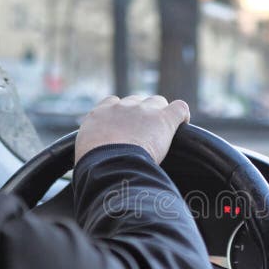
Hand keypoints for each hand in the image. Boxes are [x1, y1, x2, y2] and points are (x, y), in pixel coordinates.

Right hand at [75, 95, 189, 163]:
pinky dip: (182, 115)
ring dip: (160, 113)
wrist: (110, 164)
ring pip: (157, 102)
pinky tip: (182, 124)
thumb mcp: (85, 153)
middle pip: (136, 101)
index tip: (125, 128)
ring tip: (162, 132)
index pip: (112, 103)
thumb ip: (92, 149)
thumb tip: (94, 162)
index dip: (121, 114)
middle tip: (144, 135)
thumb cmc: (94, 166)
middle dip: (141, 114)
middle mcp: (121, 107)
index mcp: (99, 115)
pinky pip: (179, 107)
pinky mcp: (164, 118)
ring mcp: (143, 110)